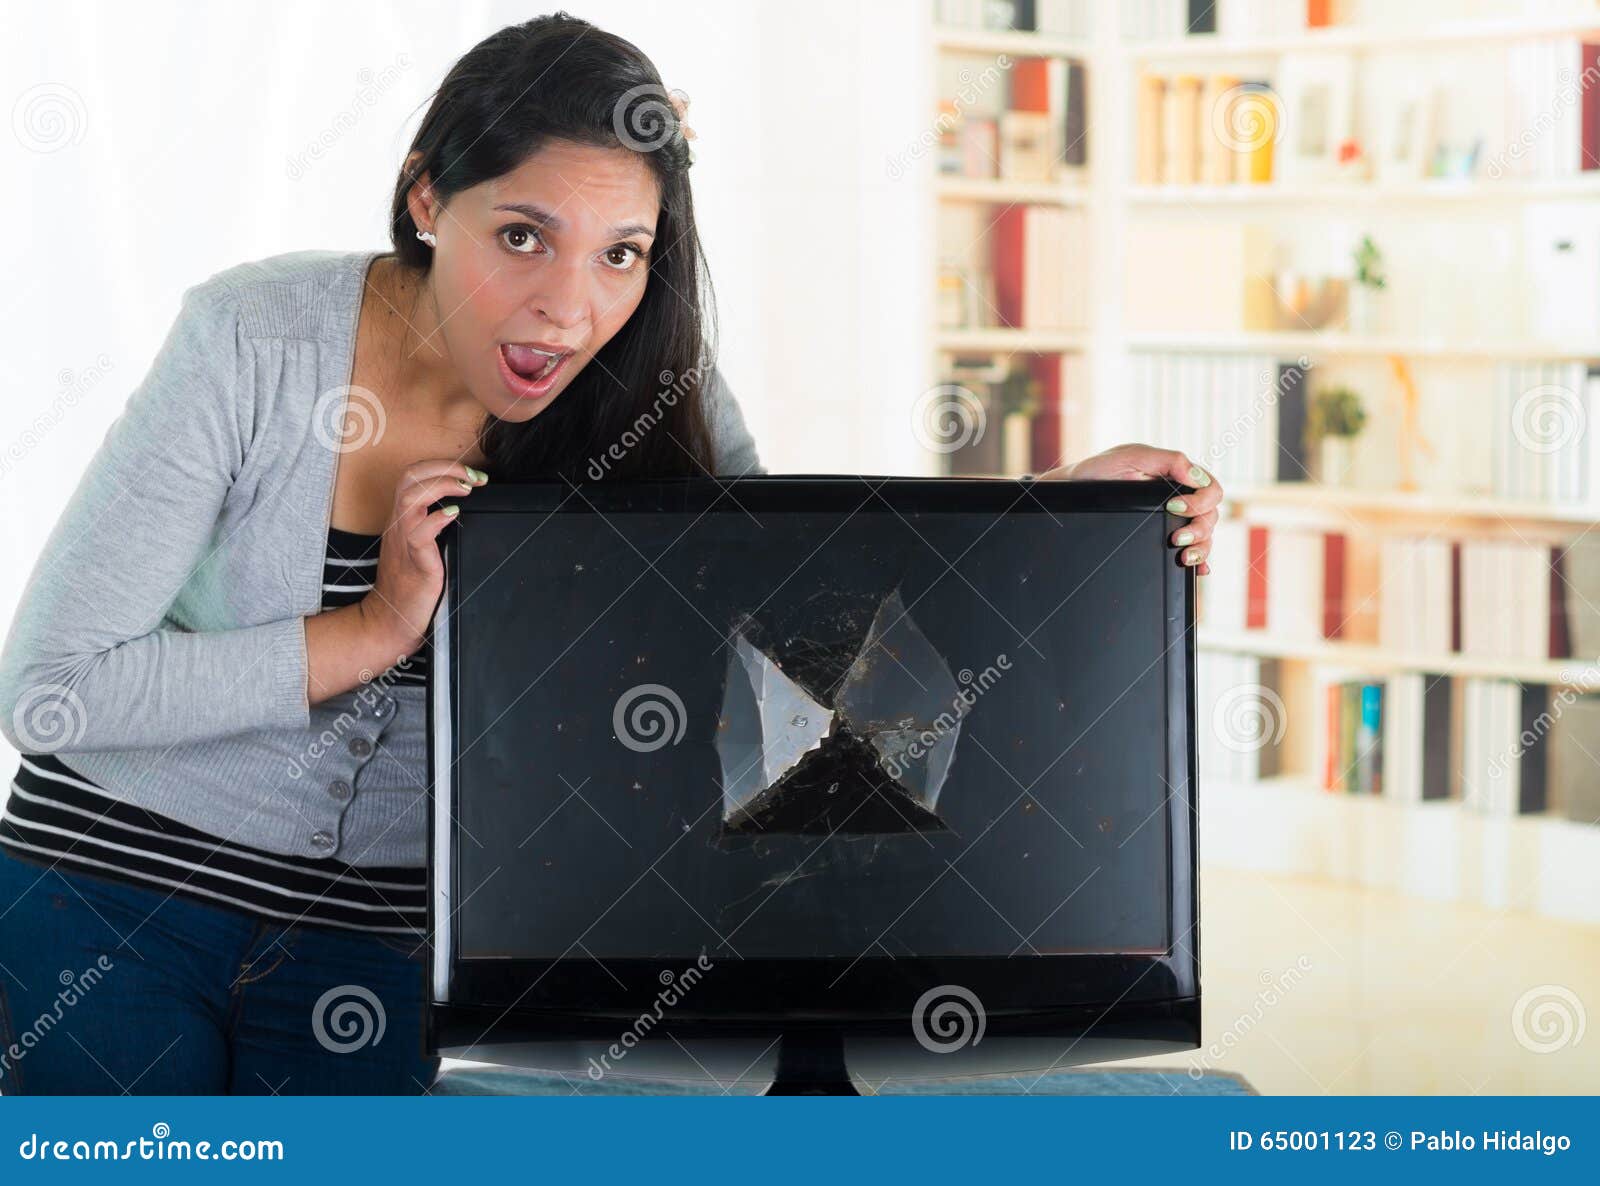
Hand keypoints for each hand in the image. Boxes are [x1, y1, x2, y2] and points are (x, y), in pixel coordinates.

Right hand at [358, 460, 487, 656]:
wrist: (391, 620)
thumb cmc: (409, 585)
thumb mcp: (421, 548)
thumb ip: (434, 527)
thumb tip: (461, 510)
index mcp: (402, 518)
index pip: (413, 475)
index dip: (442, 466)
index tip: (471, 474)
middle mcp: (399, 524)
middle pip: (411, 476)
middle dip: (445, 467)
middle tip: (473, 476)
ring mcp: (403, 540)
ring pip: (411, 496)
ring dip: (442, 485)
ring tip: (466, 488)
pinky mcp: (414, 561)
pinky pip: (419, 532)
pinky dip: (438, 518)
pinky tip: (454, 515)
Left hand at [1042, 444, 1222, 575]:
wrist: (1072, 496)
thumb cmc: (1098, 472)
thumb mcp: (1129, 457)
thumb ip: (1167, 460)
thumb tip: (1197, 476)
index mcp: (1177, 476)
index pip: (1210, 489)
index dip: (1201, 501)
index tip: (1174, 506)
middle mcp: (1179, 498)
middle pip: (1211, 516)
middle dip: (1200, 529)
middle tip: (1176, 538)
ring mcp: (1172, 519)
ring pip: (1205, 536)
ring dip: (1201, 548)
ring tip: (1183, 556)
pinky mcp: (1162, 535)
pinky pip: (1191, 550)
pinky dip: (1199, 562)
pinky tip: (1193, 569)